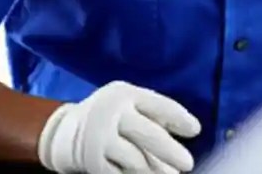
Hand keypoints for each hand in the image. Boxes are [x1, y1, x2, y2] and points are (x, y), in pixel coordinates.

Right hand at [37, 81, 201, 173]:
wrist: (66, 133)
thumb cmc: (111, 118)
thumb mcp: (129, 106)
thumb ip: (156, 115)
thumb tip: (191, 131)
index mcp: (124, 94)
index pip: (157, 105)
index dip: (178, 117)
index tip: (195, 130)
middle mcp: (111, 112)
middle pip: (148, 134)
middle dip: (170, 151)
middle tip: (188, 164)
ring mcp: (99, 137)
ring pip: (137, 160)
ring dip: (156, 171)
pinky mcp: (92, 161)